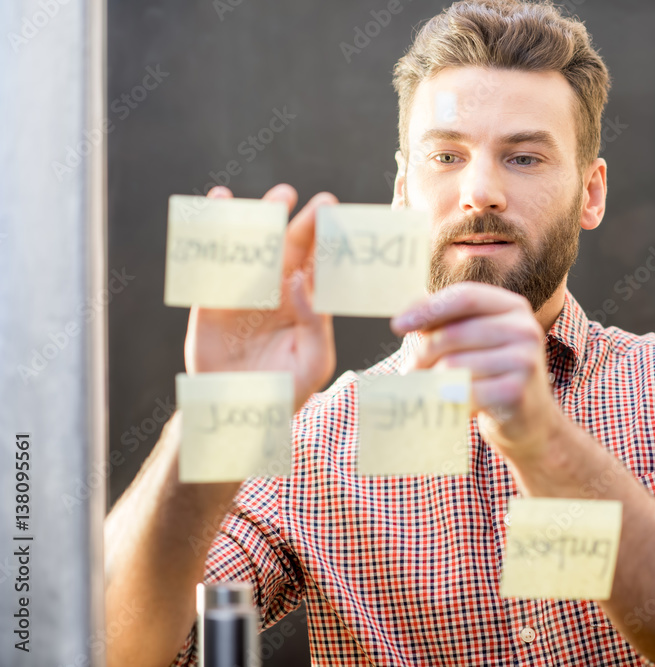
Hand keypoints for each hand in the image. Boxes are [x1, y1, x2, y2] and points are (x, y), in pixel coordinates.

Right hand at [184, 184, 337, 411]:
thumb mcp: (314, 361)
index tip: (333, 211)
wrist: (241, 412)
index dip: (326, 238)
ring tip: (275, 195)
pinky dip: (213, 236)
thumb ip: (315, 322)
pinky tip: (216, 207)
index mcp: (304, 303)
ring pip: (252, 249)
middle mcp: (275, 291)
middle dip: (301, 222)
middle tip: (310, 199)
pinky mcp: (212, 302)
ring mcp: (244, 293)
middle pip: (289, 248)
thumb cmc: (287, 390)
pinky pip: (213, 265)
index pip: (318, 264)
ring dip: (259, 219)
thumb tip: (300, 280)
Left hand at [390, 282, 563, 463]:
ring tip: (424, 389)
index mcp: (513, 307)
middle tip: (408, 371)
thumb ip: (446, 322)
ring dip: (429, 380)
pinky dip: (443, 399)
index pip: (465, 296)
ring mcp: (524, 361)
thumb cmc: (492, 374)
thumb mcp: (476, 340)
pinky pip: (461, 392)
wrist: (529, 420)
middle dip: (422, 353)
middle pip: (454, 333)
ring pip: (452, 365)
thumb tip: (405, 317)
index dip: (429, 308)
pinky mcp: (515, 393)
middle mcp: (525, 329)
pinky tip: (442, 403)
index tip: (398, 324)